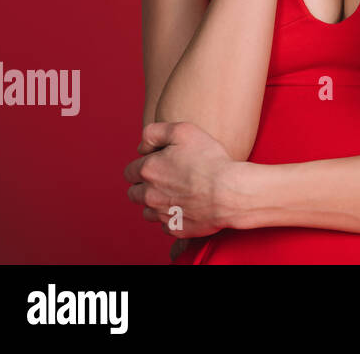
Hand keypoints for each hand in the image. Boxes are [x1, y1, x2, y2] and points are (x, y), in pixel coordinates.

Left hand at [123, 122, 242, 238]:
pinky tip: (189, 207)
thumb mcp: (184, 130)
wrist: (230, 191)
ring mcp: (161, 214)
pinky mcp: (176, 228)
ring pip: (148, 211)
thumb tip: (142, 147)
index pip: (130, 172)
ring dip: (157, 204)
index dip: (144, 166)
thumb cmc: (210, 159)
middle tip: (169, 179)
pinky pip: (166, 224)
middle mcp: (149, 195)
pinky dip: (173, 217)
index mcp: (148, 170)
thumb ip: (155, 132)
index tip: (161, 163)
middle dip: (146, 186)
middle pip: (134, 193)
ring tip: (179, 193)